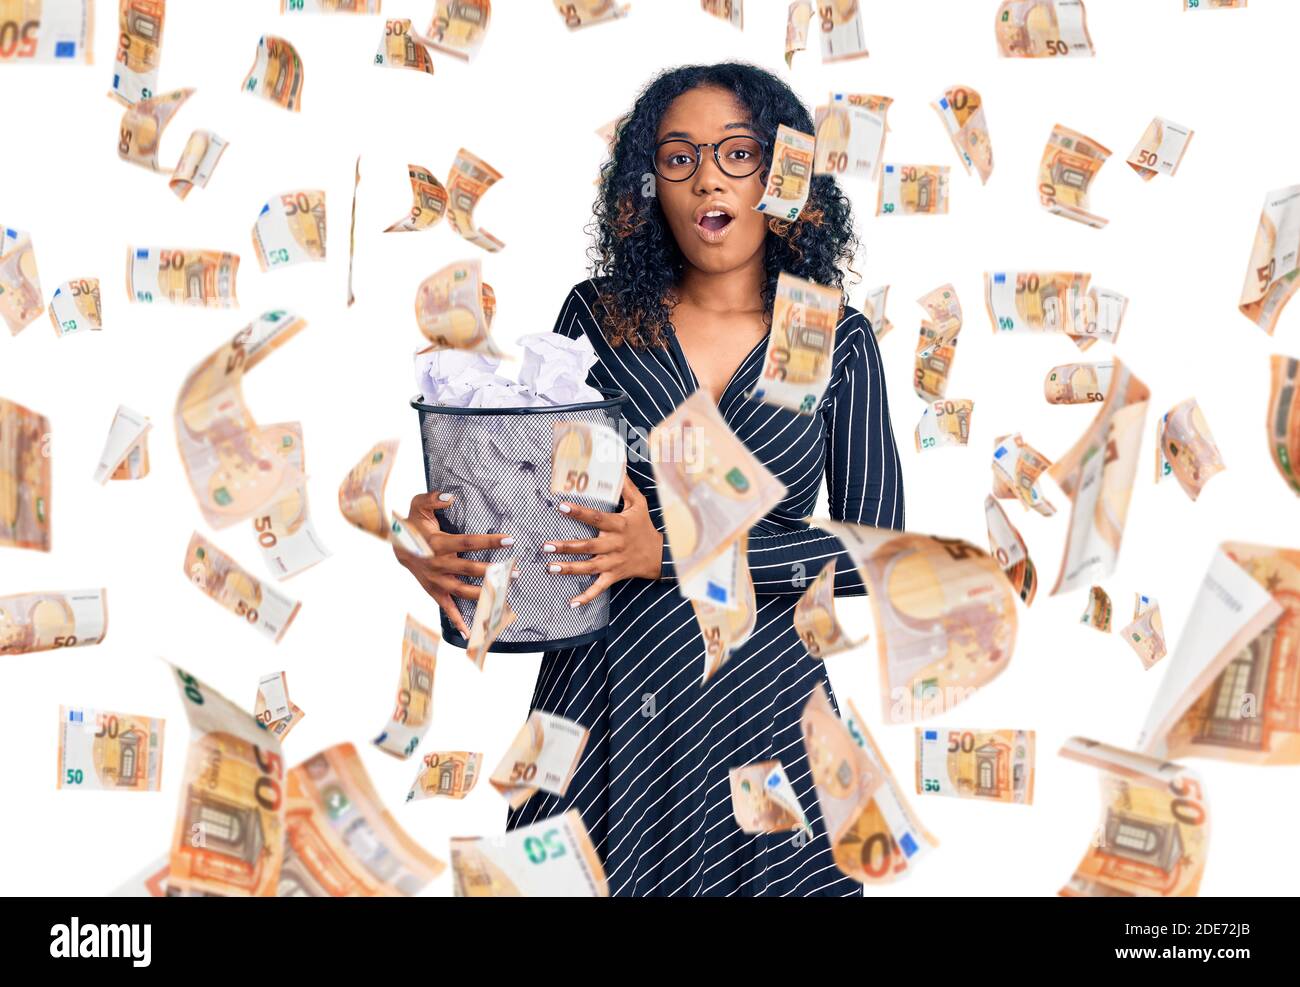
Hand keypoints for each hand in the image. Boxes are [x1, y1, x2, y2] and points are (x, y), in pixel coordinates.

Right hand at [392, 490, 515, 637]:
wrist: (396, 547)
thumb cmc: (413, 524)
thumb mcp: (419, 506)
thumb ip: (433, 499)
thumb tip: (451, 496)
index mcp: (438, 544)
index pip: (468, 542)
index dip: (489, 541)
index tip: (509, 540)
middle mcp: (438, 565)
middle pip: (469, 569)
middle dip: (493, 571)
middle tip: (516, 571)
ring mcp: (436, 581)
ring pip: (462, 591)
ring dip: (484, 594)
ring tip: (505, 595)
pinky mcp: (434, 592)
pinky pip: (447, 609)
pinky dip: (458, 622)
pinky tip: (472, 634)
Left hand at [542, 473, 663, 606]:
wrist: (659, 555)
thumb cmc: (644, 527)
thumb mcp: (639, 504)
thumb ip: (626, 487)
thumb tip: (617, 465)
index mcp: (619, 526)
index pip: (597, 518)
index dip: (579, 513)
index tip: (561, 506)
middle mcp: (614, 545)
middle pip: (589, 546)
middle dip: (567, 547)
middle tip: (546, 546)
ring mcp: (614, 563)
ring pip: (590, 567)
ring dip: (570, 569)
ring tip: (550, 567)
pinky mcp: (614, 576)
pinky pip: (600, 588)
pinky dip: (587, 596)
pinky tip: (572, 603)